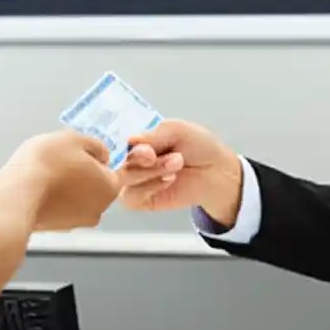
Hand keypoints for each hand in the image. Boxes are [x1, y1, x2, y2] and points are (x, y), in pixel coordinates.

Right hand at [0, 130, 121, 230]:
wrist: (17, 193)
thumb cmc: (47, 163)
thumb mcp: (75, 139)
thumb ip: (96, 145)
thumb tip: (102, 154)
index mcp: (110, 187)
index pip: (113, 171)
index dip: (98, 159)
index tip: (82, 152)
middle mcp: (98, 210)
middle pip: (95, 186)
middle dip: (82, 174)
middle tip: (62, 160)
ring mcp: (76, 223)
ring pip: (76, 198)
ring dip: (66, 187)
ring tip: (47, 173)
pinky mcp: (55, 228)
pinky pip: (59, 208)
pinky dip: (53, 199)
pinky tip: (39, 187)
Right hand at [119, 119, 243, 226]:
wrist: (218, 171)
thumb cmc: (198, 146)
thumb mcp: (176, 129)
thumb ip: (152, 135)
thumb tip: (130, 142)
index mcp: (134, 138)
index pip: (111, 139)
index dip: (117, 141)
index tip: (137, 143)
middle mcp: (129, 159)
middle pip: (114, 160)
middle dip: (137, 157)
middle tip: (154, 155)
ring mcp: (133, 180)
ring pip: (122, 179)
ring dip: (149, 171)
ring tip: (175, 163)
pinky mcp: (141, 200)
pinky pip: (131, 197)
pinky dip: (150, 187)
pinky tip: (168, 180)